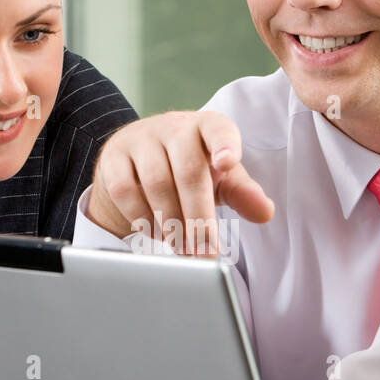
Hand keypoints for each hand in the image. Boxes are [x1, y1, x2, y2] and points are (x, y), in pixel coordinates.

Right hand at [87, 111, 273, 252]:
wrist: (138, 164)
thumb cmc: (189, 169)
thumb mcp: (221, 178)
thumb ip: (243, 193)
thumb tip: (265, 212)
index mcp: (208, 127)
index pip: (219, 130)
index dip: (225, 145)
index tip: (226, 164)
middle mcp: (174, 127)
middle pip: (189, 172)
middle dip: (199, 217)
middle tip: (205, 252)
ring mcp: (140, 138)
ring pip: (157, 183)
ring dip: (171, 223)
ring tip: (182, 248)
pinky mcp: (114, 156)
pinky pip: (125, 190)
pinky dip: (142, 218)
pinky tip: (154, 232)